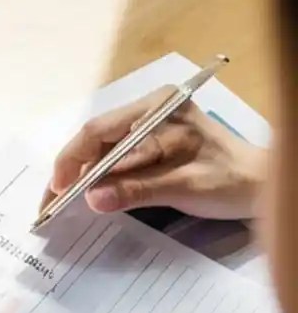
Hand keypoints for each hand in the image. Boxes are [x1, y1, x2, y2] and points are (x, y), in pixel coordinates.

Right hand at [47, 86, 265, 219]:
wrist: (261, 185)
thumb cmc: (230, 181)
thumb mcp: (183, 187)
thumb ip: (136, 190)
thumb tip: (92, 199)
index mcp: (158, 108)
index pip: (100, 130)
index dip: (74, 160)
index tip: (59, 191)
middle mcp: (150, 110)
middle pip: (96, 139)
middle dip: (72, 171)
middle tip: (52, 204)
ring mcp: (149, 125)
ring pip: (102, 150)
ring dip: (83, 177)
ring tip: (65, 204)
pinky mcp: (151, 142)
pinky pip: (115, 158)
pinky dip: (100, 178)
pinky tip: (90, 195)